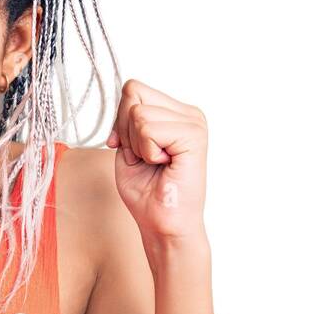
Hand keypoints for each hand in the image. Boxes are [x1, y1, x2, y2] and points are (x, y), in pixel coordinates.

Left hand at [105, 79, 207, 243]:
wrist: (163, 223)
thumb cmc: (147, 192)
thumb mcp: (128, 146)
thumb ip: (127, 118)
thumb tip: (126, 93)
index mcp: (174, 113)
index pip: (132, 90)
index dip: (120, 120)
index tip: (130, 149)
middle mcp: (188, 113)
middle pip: (133, 93)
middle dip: (126, 131)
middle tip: (146, 158)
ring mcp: (193, 122)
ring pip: (138, 113)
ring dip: (137, 145)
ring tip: (156, 164)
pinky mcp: (194, 134)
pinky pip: (148, 128)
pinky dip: (146, 151)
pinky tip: (163, 165)